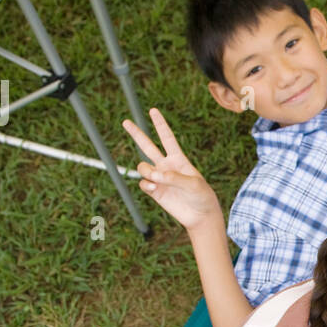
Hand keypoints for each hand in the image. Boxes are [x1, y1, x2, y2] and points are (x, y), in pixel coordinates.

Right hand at [122, 108, 221, 231]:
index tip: (153, 111)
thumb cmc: (201, 196)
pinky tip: (154, 189)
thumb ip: (174, 177)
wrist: (200, 215)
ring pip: (143, 167)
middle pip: (147, 146)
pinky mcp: (154, 191)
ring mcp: (159, 178)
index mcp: (178, 159)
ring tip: (156, 179)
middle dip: (136, 134)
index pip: (167, 138)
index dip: (160, 124)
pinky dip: (147, 184)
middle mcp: (166, 166)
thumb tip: (154, 175)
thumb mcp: (193, 184)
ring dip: (147, 171)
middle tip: (125, 121)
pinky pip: (143, 183)